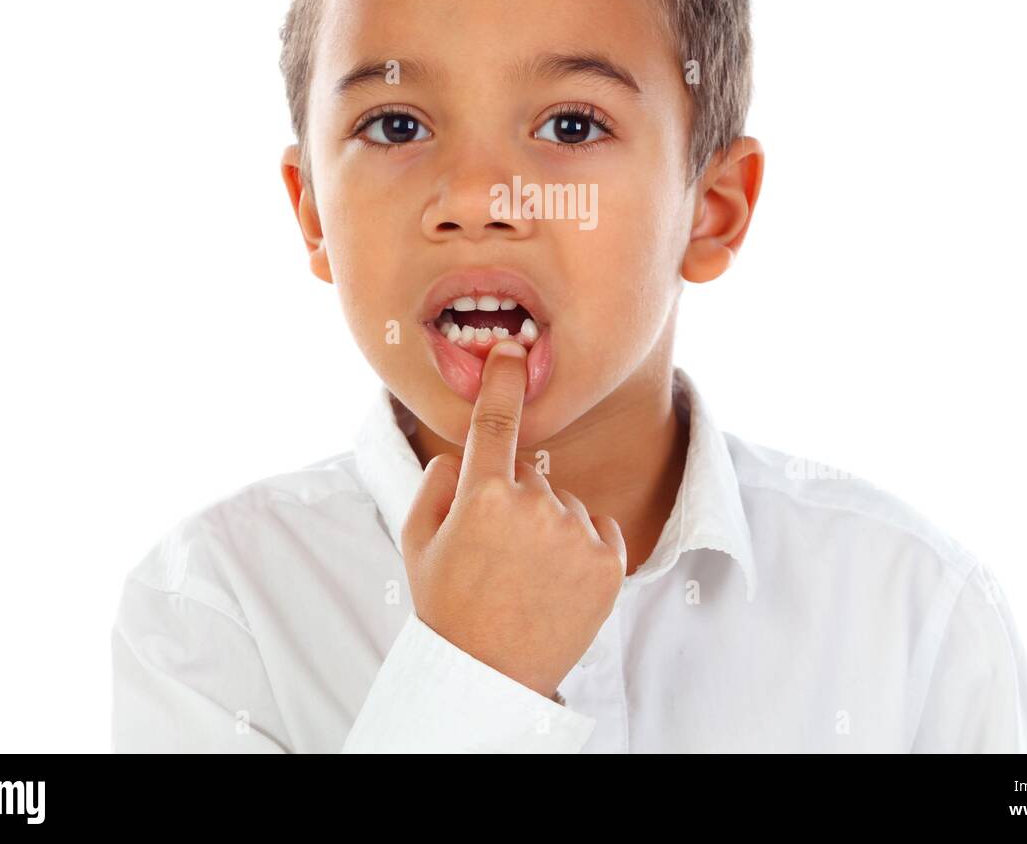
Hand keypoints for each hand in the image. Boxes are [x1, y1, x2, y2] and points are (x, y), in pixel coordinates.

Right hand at [401, 340, 627, 697]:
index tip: (512, 350)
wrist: (490, 676)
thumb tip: (464, 453)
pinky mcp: (610, 561)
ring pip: (563, 502)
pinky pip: (597, 527)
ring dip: (548, 525)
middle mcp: (535, 505)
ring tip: (525, 575)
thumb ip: (435, 482)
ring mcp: (576, 533)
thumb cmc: (446, 605)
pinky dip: (581, 545)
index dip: (504, 380)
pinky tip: (556, 580)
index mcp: (482, 495)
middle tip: (495, 551)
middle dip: (515, 497)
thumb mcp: (416, 541)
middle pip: (530, 473)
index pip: (496, 420)